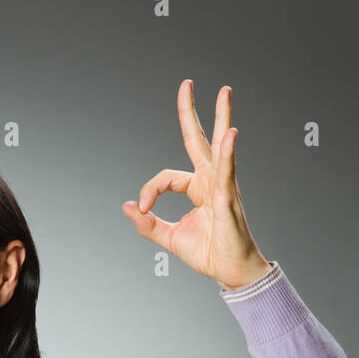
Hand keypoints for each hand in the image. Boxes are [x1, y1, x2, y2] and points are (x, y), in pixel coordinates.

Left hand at [122, 79, 270, 291]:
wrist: (230, 274)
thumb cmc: (209, 254)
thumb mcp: (169, 237)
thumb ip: (147, 223)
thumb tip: (127, 206)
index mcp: (198, 188)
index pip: (166, 177)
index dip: (149, 190)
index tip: (143, 209)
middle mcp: (211, 180)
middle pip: (200, 139)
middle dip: (192, 111)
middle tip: (187, 84)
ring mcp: (223, 186)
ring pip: (219, 146)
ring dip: (221, 117)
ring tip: (225, 91)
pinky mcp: (229, 198)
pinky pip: (227, 171)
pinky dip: (228, 152)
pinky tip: (230, 133)